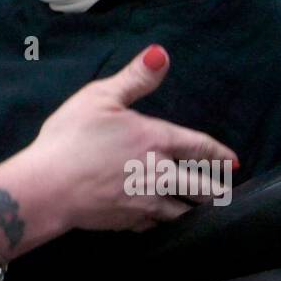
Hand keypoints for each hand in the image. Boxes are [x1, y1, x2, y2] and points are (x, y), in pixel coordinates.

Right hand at [25, 46, 237, 232]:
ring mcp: (145, 203)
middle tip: (226, 193)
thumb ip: (135, 78)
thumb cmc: (71, 138)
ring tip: (204, 212)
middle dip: (216, 190)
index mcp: (156, 140)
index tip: (233, 162)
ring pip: (183, 212)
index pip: (199, 147)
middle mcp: (159, 174)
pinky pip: (156, 225)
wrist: (47, 188)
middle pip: (201, 187)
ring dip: (196, 211)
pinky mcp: (128, 223)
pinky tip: (161, 221)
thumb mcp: (100, 97)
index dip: (219, 154)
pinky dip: (163, 223)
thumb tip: (161, 55)